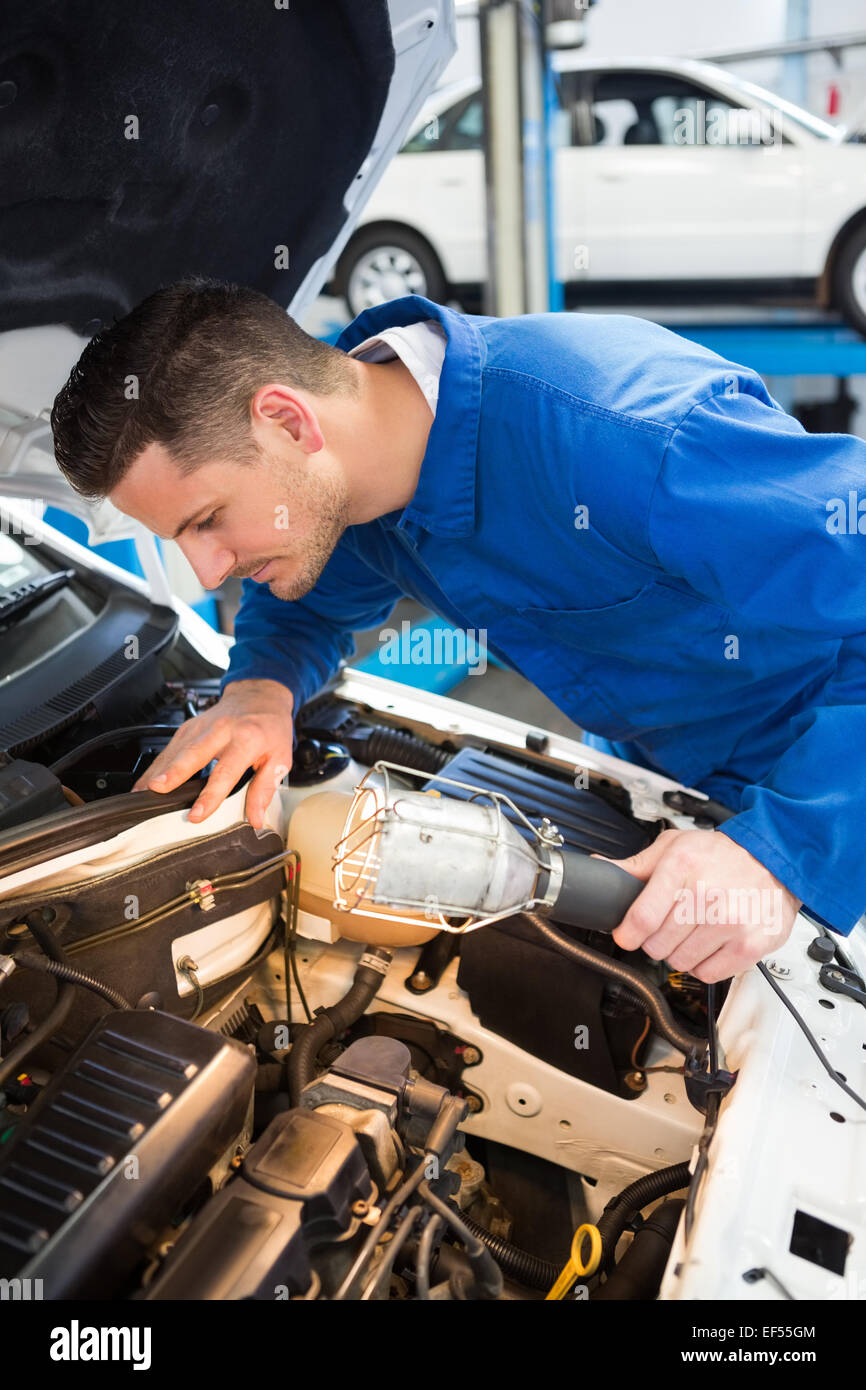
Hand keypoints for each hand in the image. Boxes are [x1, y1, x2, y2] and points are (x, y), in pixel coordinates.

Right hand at [131, 678, 294, 829]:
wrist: (260, 696)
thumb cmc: (270, 727)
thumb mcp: (280, 758)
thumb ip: (265, 789)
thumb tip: (255, 817)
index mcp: (247, 739)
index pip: (225, 772)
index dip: (210, 796)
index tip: (196, 814)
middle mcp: (221, 731)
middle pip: (193, 754)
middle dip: (173, 773)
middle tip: (157, 790)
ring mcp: (202, 726)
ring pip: (176, 749)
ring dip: (158, 771)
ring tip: (142, 792)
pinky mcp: (189, 726)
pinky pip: (170, 747)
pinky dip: (157, 764)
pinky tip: (146, 780)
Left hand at [600, 828, 800, 982]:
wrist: (775, 859)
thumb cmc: (722, 854)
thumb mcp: (675, 846)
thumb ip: (636, 864)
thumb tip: (600, 867)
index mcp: (682, 867)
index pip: (642, 919)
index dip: (628, 934)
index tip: (627, 936)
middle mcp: (706, 896)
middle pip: (658, 945)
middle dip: (655, 940)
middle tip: (669, 927)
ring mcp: (730, 922)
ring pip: (680, 962)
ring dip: (680, 953)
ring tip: (692, 932)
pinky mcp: (749, 945)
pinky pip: (708, 974)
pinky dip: (704, 964)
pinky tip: (709, 944)